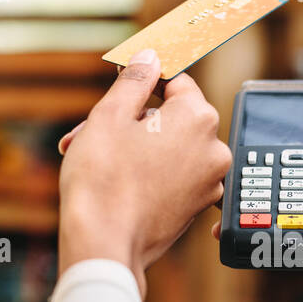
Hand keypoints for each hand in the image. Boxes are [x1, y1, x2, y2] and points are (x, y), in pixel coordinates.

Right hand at [59, 49, 230, 299]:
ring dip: (132, 147)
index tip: (123, 82)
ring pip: (168, 149)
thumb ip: (135, 80)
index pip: (176, 82)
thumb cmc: (104, 178)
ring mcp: (208, 183)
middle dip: (130, 120)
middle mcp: (214, 149)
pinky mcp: (196, 209)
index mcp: (199, 118)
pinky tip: (112, 180)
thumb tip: (151, 56)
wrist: (104, 245)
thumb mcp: (110, 115)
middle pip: (170, 119)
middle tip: (88, 130)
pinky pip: (172, 177)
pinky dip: (145, 173)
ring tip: (89, 156)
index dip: (145, 80)